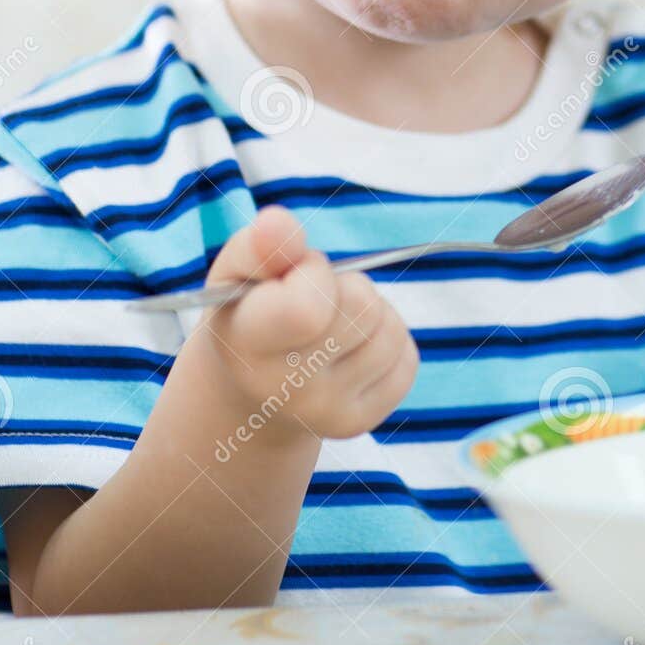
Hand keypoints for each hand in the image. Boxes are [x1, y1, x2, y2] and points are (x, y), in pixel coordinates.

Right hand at [191, 207, 417, 443]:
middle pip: (362, 306)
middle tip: (311, 298)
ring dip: (369, 311)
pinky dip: (387, 341)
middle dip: (343, 285)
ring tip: (332, 321)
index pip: (309, 308)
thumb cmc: (247, 313)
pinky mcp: (360, 422)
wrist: (250, 391)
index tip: (293, 276)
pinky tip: (351, 347)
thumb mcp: (237, 272)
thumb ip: (258, 244)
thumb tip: (278, 223)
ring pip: (389, 330)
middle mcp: (287, 390)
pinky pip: (406, 359)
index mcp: (248, 344)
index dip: (314, 274)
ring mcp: (326, 412)